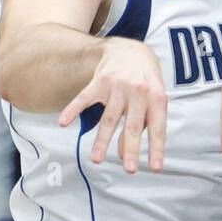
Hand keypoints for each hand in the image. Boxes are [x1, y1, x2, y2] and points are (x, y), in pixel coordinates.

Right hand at [59, 38, 167, 172]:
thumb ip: (144, 125)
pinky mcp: (99, 82)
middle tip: (129, 170)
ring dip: (102, 141)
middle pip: (133, 125)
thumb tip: (124, 153)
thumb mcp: (152, 100)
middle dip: (131, 149)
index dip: (156, 148)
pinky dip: (72, 110)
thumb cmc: (145, 81)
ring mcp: (118, 86)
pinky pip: (84, 98)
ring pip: (109, 118)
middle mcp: (139, 92)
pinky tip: (63, 123)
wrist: (130, 50)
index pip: (158, 128)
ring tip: (97, 159)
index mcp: (157, 97)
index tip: (155, 168)